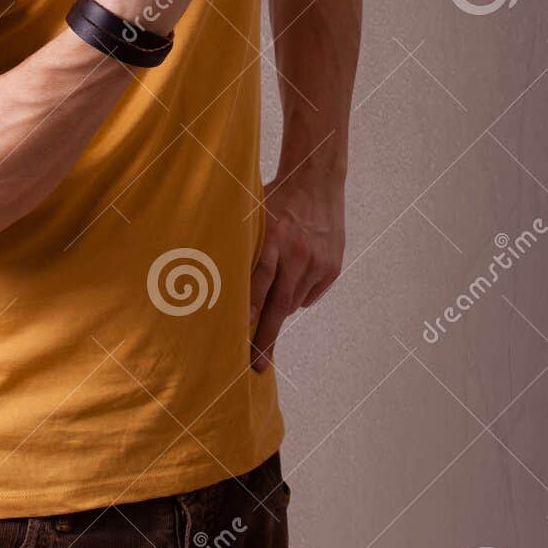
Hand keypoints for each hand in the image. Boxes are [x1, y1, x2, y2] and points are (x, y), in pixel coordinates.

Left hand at [250, 168, 345, 371]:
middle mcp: (297, 253)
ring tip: (265, 315)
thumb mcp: (252, 213)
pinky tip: (291, 279)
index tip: (237, 336)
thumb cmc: (274, 197)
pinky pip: (309, 295)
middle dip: (265, 338)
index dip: (247, 310)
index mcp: (273, 238)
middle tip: (256, 366)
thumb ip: (241, 245)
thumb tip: (215, 280)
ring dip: (278, 312)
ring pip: (294, 302)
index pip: (258, 281)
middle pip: (278, 304)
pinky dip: (297, 295)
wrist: (316, 180)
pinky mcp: (332, 268)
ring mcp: (317, 262)